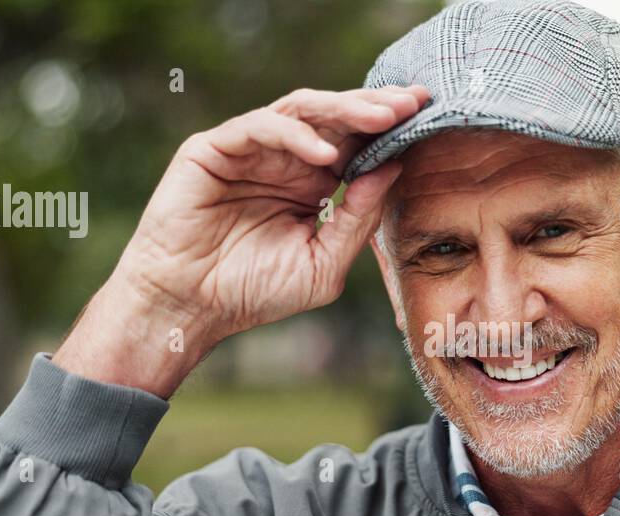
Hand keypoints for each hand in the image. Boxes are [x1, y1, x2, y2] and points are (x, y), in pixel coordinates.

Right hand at [54, 85, 429, 396]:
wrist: (190, 308)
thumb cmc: (253, 291)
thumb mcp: (324, 262)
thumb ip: (358, 218)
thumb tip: (396, 166)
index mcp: (312, 183)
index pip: (357, 144)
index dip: (390, 129)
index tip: (429, 116)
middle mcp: (284, 160)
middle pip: (336, 119)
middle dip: (376, 108)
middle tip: (413, 102)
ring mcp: (250, 150)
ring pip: (302, 112)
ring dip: (344, 111)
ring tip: (382, 117)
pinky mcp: (214, 148)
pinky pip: (260, 128)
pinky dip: (294, 137)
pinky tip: (326, 155)